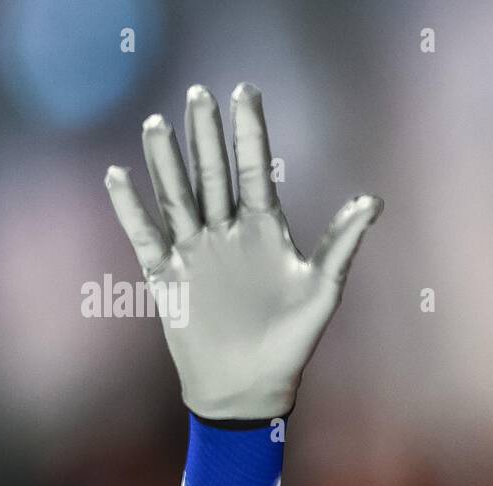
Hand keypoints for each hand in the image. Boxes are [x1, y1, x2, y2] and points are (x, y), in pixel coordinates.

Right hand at [105, 82, 382, 419]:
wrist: (252, 388)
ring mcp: (196, 253)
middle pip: (212, 175)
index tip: (246, 90)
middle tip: (199, 93)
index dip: (251, 133)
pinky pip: (145, 237)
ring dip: (165, 162)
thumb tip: (375, 200)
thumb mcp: (324, 288)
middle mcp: (226, 233)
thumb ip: (343, 241)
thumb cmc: (293, 341)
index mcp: (264, 230)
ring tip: (157, 124)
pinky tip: (118, 176)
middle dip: (205, 135)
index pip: (255, 171)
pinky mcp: (168, 277)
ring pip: (176, 197)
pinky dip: (131, 209)